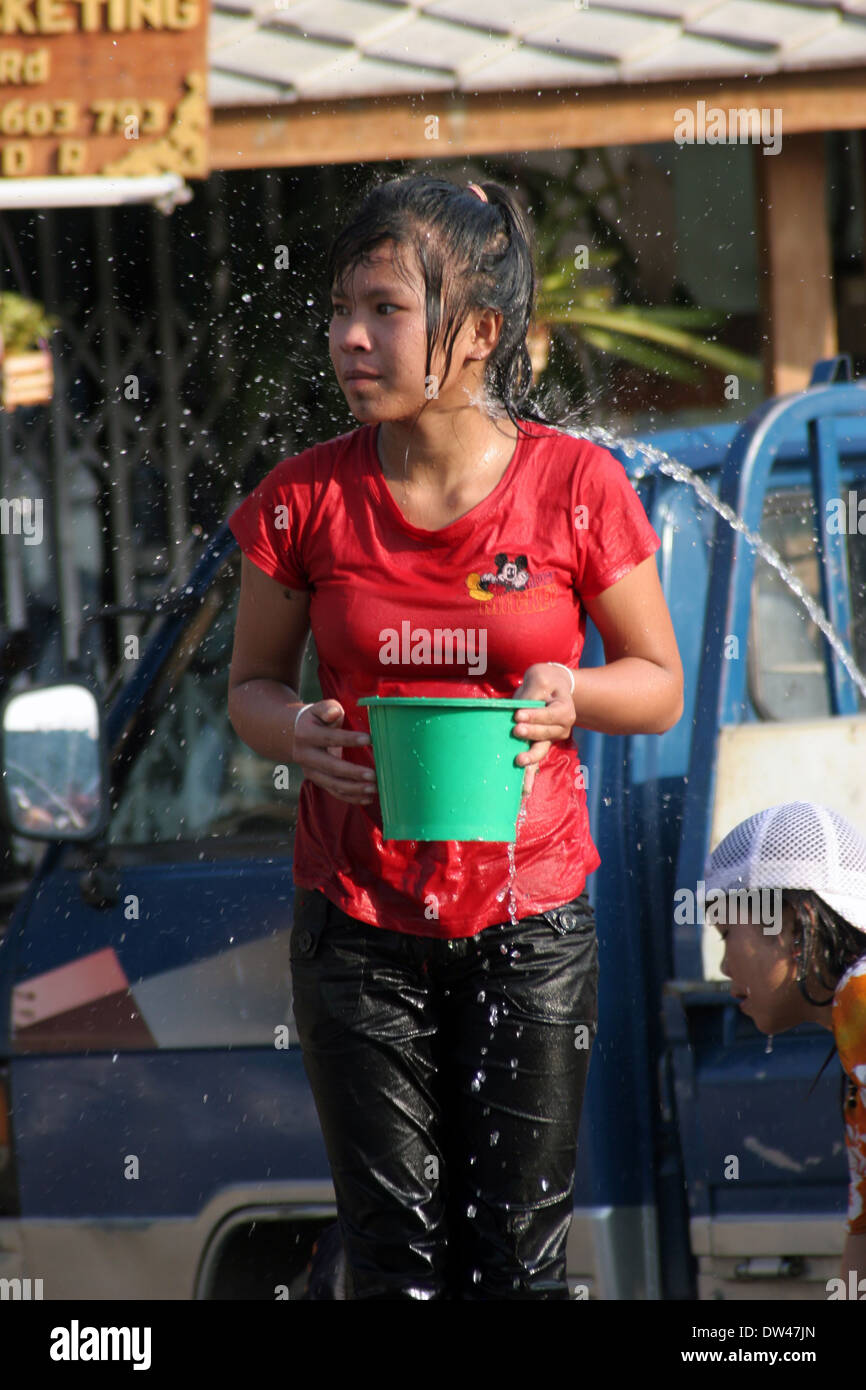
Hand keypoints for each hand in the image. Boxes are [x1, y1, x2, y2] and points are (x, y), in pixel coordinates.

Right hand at [292, 700, 377, 804]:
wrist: (293, 735)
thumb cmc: (317, 719)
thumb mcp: (319, 709)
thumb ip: (327, 708)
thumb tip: (335, 713)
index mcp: (306, 735)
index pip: (329, 738)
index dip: (349, 739)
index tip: (369, 740)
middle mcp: (306, 756)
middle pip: (330, 767)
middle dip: (353, 773)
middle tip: (373, 775)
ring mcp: (311, 772)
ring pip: (332, 784)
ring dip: (354, 789)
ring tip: (375, 788)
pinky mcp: (318, 781)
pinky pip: (335, 793)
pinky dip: (352, 798)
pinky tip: (368, 798)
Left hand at [511, 664, 576, 798]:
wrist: (554, 688)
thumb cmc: (545, 682)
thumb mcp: (539, 679)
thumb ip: (531, 693)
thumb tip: (516, 710)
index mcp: (564, 709)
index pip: (552, 714)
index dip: (536, 715)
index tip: (519, 714)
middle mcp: (561, 727)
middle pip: (547, 733)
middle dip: (531, 733)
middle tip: (516, 730)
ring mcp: (551, 739)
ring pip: (541, 750)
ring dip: (531, 756)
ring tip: (519, 760)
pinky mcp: (539, 746)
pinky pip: (536, 762)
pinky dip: (530, 775)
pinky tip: (524, 790)